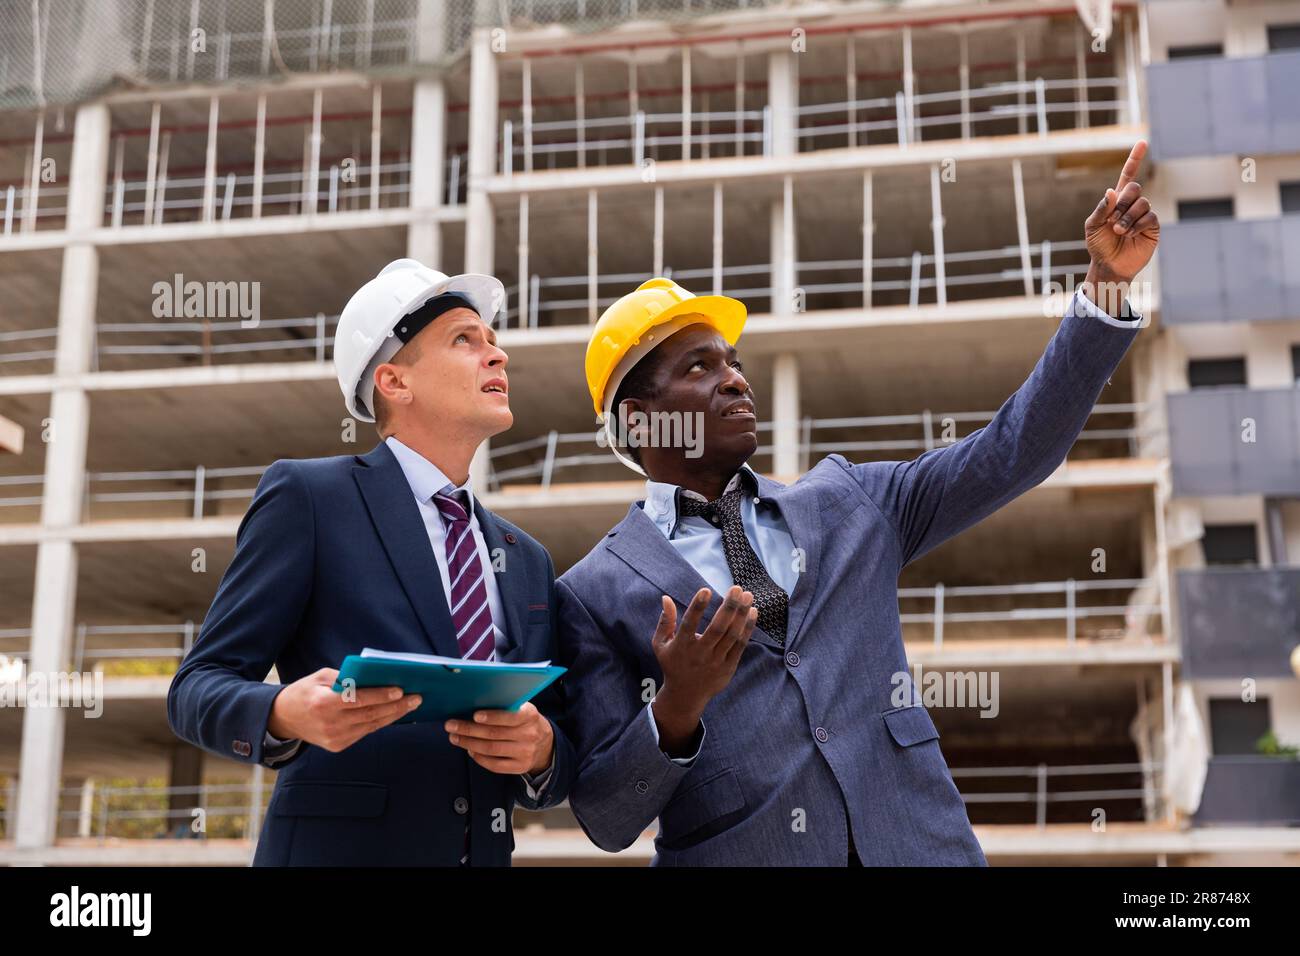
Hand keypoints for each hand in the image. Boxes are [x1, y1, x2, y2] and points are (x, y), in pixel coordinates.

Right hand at [267, 667, 420, 752]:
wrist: (283, 719)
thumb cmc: (305, 691)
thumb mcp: (321, 677)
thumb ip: (346, 677)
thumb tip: (376, 676)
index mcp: (323, 703)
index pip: (358, 699)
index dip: (381, 695)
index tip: (400, 689)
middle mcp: (330, 724)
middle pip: (370, 714)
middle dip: (396, 706)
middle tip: (417, 697)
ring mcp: (334, 738)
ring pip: (371, 725)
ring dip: (394, 715)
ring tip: (412, 705)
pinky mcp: (338, 746)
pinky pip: (365, 732)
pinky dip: (381, 722)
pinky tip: (395, 714)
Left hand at [446, 701, 553, 774]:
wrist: (544, 743)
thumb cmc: (525, 721)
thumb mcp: (522, 708)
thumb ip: (505, 706)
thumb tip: (475, 703)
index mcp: (530, 716)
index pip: (511, 717)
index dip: (492, 717)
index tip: (475, 716)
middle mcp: (529, 735)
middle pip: (495, 734)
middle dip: (469, 730)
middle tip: (452, 726)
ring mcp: (525, 753)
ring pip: (492, 749)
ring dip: (469, 743)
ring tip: (455, 738)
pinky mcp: (519, 767)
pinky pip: (495, 765)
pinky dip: (479, 758)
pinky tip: (470, 750)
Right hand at [651, 586, 756, 755]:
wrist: (686, 695)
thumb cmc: (673, 663)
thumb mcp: (661, 644)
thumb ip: (665, 621)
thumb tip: (666, 597)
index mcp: (682, 645)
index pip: (690, 623)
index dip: (697, 606)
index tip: (706, 589)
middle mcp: (700, 653)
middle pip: (717, 628)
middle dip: (728, 607)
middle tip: (736, 588)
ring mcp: (716, 661)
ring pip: (732, 636)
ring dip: (741, 615)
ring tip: (748, 595)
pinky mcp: (728, 667)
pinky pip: (740, 645)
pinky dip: (747, 629)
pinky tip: (752, 612)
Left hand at [1083, 140, 1159, 311]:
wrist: (1109, 264)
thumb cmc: (1099, 245)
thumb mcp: (1092, 226)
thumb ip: (1101, 208)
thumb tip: (1111, 191)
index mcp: (1117, 200)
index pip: (1128, 175)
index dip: (1135, 159)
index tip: (1142, 142)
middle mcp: (1132, 204)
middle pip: (1135, 187)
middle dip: (1123, 203)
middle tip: (1113, 220)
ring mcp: (1143, 214)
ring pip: (1142, 203)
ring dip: (1127, 218)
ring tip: (1119, 232)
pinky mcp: (1152, 227)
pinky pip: (1149, 217)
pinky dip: (1136, 225)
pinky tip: (1129, 235)